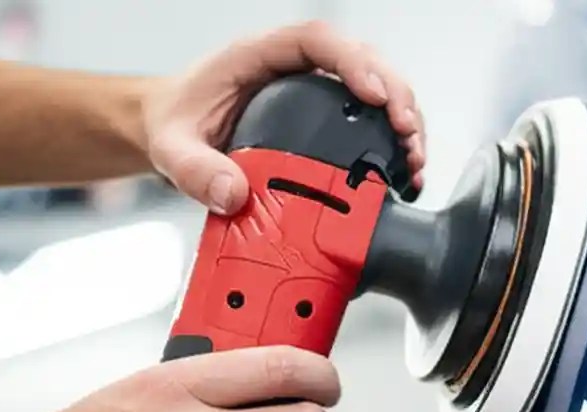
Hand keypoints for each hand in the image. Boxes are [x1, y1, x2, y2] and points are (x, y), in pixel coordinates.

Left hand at [143, 21, 425, 213]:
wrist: (172, 129)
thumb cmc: (175, 122)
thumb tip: (233, 194)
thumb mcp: (172, 148)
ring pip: (375, 86)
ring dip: (403, 118)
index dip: (352, 62)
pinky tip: (404, 169)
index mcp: (260, 56)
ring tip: (414, 157)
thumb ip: (194, 170)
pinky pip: (369, 117)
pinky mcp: (324, 118)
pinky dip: (392, 140)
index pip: (316, 41)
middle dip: (394, 94)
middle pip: (361, 60)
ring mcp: (314, 90)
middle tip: (406, 133)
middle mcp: (294, 67)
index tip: (374, 95)